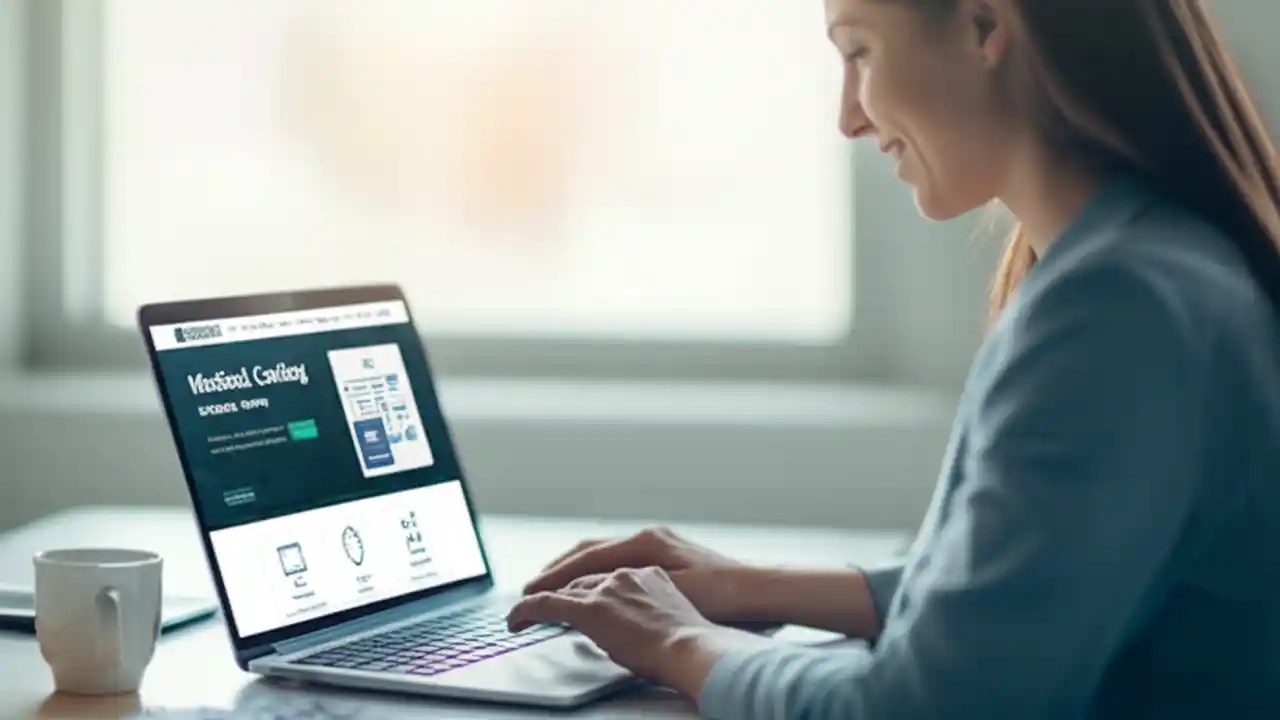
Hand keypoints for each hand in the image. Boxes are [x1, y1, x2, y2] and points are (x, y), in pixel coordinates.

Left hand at [508, 566, 766, 697]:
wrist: (697, 646)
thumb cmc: (697, 637)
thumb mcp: (678, 606)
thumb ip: (655, 603)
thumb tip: (643, 619)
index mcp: (652, 565)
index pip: (610, 566)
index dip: (588, 574)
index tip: (577, 582)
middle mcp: (627, 569)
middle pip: (584, 572)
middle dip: (561, 581)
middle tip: (542, 591)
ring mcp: (609, 586)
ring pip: (567, 586)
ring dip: (544, 594)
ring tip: (526, 605)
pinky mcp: (593, 607)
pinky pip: (550, 604)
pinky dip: (529, 609)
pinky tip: (517, 618)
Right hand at [523, 527, 749, 622]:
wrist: (757, 589)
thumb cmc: (720, 594)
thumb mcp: (669, 591)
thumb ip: (627, 587)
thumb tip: (590, 589)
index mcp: (644, 542)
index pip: (588, 556)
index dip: (557, 575)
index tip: (532, 589)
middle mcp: (647, 536)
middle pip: (590, 548)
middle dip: (558, 566)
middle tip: (532, 585)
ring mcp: (657, 542)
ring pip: (603, 550)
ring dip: (576, 566)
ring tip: (553, 583)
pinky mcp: (665, 553)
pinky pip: (618, 556)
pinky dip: (597, 568)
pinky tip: (591, 582)